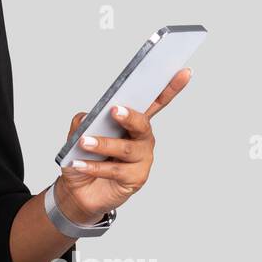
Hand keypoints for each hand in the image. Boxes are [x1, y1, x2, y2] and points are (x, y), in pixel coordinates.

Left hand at [53, 67, 192, 222]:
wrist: (77, 189)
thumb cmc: (83, 157)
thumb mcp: (77, 136)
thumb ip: (82, 123)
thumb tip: (87, 118)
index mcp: (133, 122)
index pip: (155, 102)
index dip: (170, 87)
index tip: (184, 72)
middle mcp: (142, 139)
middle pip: (142, 124)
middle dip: (130, 117)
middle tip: (114, 111)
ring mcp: (141, 159)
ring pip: (126, 148)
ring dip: (103, 144)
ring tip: (84, 142)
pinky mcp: (135, 179)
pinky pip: (115, 170)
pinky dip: (94, 166)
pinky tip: (79, 164)